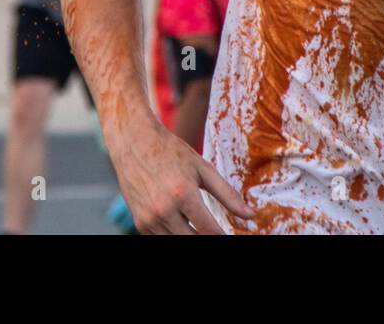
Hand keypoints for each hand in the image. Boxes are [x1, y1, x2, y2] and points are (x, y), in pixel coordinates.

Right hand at [110, 114, 255, 233]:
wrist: (133, 141)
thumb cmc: (170, 151)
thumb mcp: (202, 168)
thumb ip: (227, 194)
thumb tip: (250, 215)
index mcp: (183, 194)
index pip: (210, 230)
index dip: (224, 237)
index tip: (231, 237)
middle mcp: (164, 210)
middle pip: (193, 240)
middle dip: (207, 238)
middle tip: (216, 232)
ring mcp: (149, 218)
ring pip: (176, 243)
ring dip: (191, 237)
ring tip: (201, 230)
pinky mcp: (139, 222)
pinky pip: (160, 239)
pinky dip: (173, 236)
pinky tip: (183, 228)